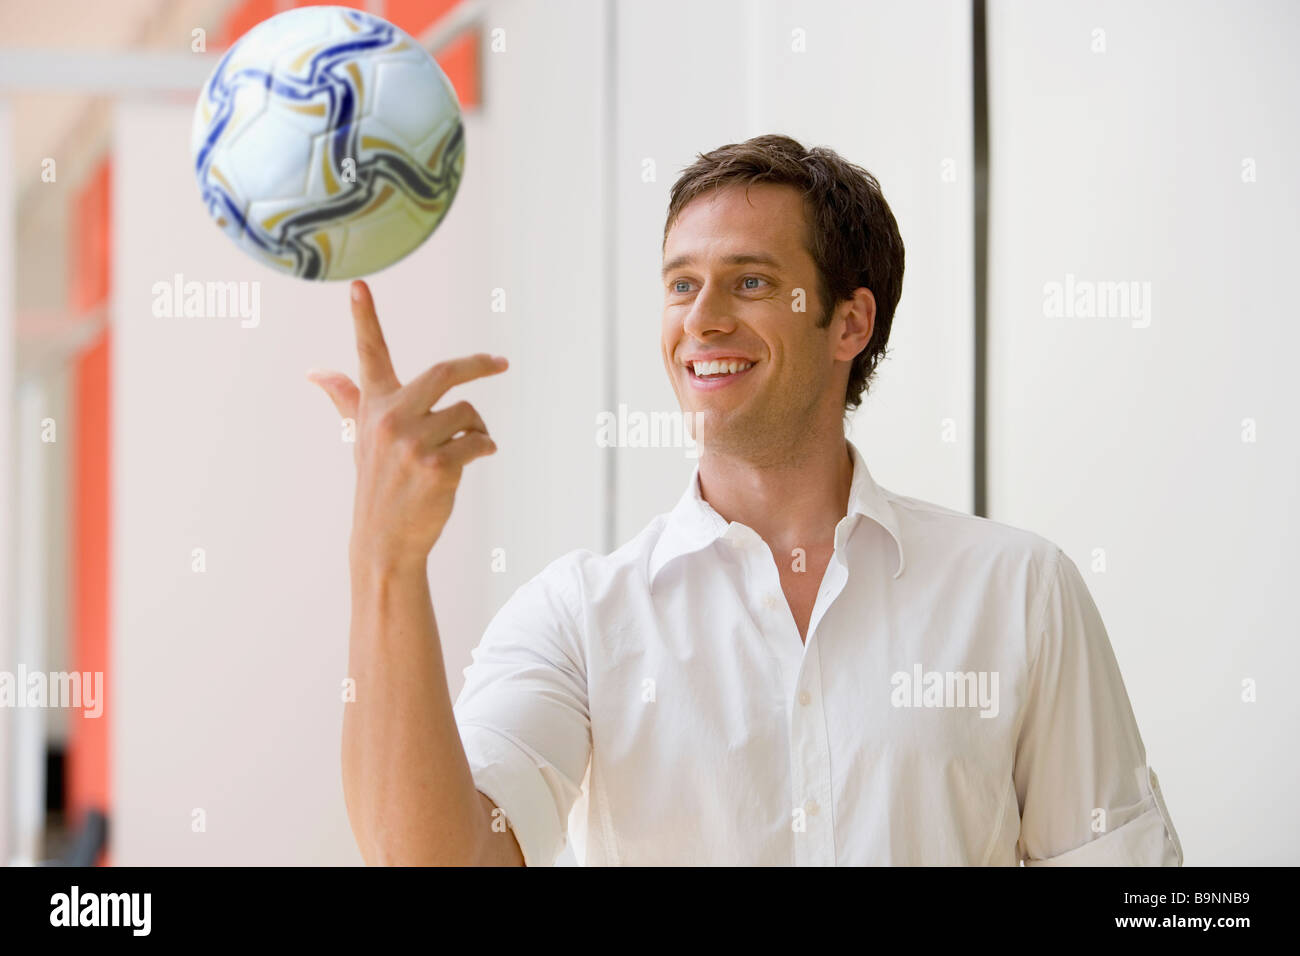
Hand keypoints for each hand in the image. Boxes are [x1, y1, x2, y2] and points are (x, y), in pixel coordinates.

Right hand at [308, 280, 506, 569]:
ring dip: (477, 429)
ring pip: (468, 414)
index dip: (363, 318)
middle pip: (445, 373)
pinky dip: (484, 448)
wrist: (385, 541)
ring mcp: (412, 442)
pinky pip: (478, 442)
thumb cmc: (378, 485)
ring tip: (466, 447)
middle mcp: (390, 419)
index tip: (357, 285)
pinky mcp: (437, 465)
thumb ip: (346, 399)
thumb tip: (317, 371)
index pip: (368, 354)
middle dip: (479, 365)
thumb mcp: (360, 438)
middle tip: (500, 363)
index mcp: (373, 407)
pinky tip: (473, 459)